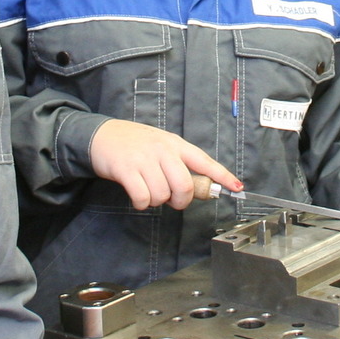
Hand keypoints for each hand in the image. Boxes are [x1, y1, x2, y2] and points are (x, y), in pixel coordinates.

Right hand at [89, 120, 240, 209]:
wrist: (102, 135)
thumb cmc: (136, 144)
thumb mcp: (163, 147)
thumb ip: (182, 165)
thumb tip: (204, 190)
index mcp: (176, 144)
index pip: (205, 161)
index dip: (222, 176)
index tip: (237, 187)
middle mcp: (163, 150)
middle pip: (185, 186)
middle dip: (181, 201)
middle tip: (172, 200)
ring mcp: (145, 159)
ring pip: (163, 195)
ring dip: (157, 201)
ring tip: (148, 190)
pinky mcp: (127, 170)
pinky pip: (143, 198)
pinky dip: (142, 203)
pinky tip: (137, 195)